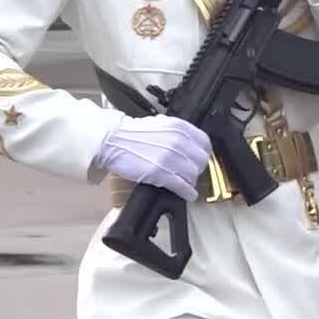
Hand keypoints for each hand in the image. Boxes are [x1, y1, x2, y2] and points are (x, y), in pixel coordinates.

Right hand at [95, 116, 211, 200]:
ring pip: (193, 175)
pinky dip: (188, 192)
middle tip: (191, 173)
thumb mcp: (161, 124)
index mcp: (180, 127)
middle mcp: (178, 141)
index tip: (200, 159)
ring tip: (186, 184)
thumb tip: (188, 143)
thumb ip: (177, 132)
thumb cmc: (132, 133)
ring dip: (191, 182)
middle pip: (201, 161)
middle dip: (197, 169)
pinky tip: (188, 194)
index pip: (205, 143)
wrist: (113, 140)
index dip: (203, 154)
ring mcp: (170, 158)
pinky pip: (182, 186)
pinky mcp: (161, 173)